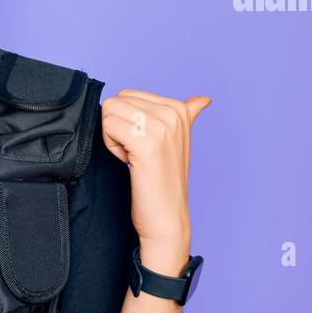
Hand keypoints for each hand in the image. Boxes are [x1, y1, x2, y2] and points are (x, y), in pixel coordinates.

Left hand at [100, 88, 210, 272]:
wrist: (167, 217)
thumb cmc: (165, 180)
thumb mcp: (178, 142)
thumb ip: (188, 116)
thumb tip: (203, 99)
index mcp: (179, 108)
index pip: (126, 95)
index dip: (126, 121)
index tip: (143, 145)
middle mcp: (173, 113)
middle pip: (116, 101)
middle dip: (118, 127)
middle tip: (137, 153)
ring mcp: (161, 127)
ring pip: (109, 112)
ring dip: (113, 138)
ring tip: (135, 158)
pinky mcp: (146, 143)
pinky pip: (108, 127)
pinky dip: (111, 147)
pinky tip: (130, 163)